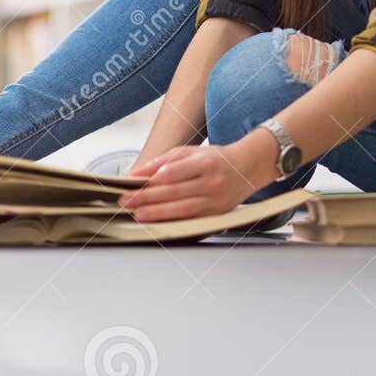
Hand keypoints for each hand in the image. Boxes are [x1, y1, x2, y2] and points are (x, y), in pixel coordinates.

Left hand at [119, 138, 273, 222]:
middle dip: (147, 198)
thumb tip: (137, 174)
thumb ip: (163, 162)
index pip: (173, 173)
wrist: (249, 167)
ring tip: (138, 214)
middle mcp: (212, 182)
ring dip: (157, 213)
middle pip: (174, 193)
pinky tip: (158, 222)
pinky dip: (173, 222)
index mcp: (205, 163)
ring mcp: (216, 200)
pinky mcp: (217, 214)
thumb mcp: (191, 152)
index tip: (131, 186)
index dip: (151, 181)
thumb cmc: (217, 158)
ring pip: (182, 209)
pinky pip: (192, 220)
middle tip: (126, 201)